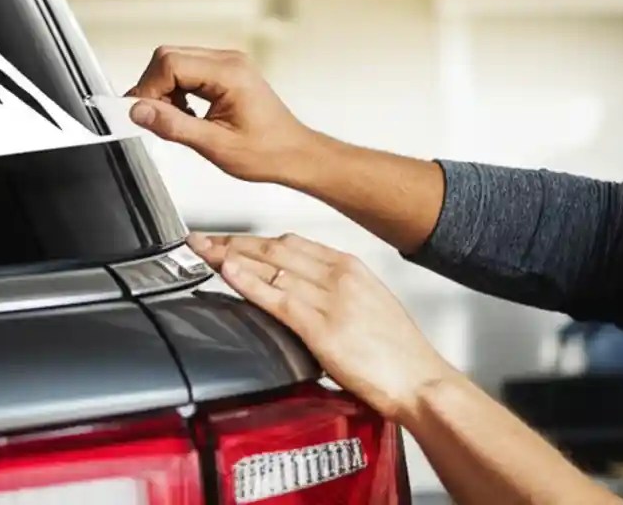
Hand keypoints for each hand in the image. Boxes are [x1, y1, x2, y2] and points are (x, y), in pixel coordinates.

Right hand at [125, 46, 316, 183]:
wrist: (294, 154)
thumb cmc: (266, 152)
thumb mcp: (215, 145)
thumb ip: (173, 126)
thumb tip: (138, 111)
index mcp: (229, 73)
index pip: (170, 64)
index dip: (149, 89)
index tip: (143, 114)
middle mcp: (229, 61)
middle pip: (169, 57)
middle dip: (154, 88)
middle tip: (156, 119)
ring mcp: (227, 64)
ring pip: (175, 62)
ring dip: (165, 90)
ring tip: (176, 119)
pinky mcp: (225, 72)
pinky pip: (188, 70)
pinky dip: (177, 90)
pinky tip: (186, 114)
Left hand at [188, 232, 456, 422]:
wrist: (421, 382)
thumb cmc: (398, 354)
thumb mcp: (367, 306)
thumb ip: (333, 294)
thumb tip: (300, 293)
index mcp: (350, 268)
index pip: (291, 243)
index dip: (253, 240)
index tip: (228, 240)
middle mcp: (339, 276)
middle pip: (274, 249)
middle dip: (232, 242)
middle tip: (202, 240)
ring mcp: (330, 299)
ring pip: (270, 267)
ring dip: (229, 256)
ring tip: (201, 251)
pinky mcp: (322, 327)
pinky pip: (276, 298)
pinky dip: (247, 282)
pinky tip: (227, 272)